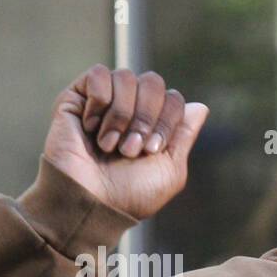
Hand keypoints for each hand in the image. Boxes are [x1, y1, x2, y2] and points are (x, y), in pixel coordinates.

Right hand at [43, 65, 209, 220]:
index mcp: (154, 124)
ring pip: (126, 76)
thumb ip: (184, 136)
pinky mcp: (76, 98)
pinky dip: (99, 102)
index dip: (167, 121)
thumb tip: (200, 107)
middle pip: (153, 82)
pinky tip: (90, 128)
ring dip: (121, 115)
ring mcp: (104, 101)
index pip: (174, 99)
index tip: (152, 150)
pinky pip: (97, 74)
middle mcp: (131, 109)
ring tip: (110, 145)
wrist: (91, 202)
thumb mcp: (170, 169)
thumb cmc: (130, 194)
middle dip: (146, 116)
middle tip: (131, 149)